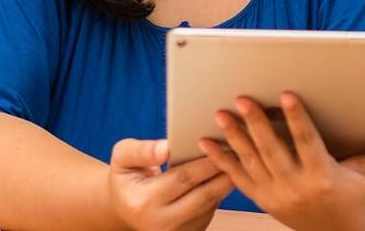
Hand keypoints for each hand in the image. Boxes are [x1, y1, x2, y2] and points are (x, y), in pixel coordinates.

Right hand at [106, 138, 232, 230]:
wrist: (125, 207)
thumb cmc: (127, 177)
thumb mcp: (122, 157)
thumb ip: (141, 150)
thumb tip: (165, 148)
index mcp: (143, 202)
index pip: (182, 179)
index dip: (206, 161)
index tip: (223, 142)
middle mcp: (160, 223)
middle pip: (203, 195)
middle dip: (224, 172)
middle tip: (241, 149)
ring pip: (210, 205)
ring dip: (227, 183)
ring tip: (240, 159)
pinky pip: (209, 212)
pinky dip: (220, 192)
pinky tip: (228, 173)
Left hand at [199, 93, 364, 230]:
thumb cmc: (361, 194)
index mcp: (324, 177)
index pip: (308, 143)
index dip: (297, 119)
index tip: (287, 94)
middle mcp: (297, 188)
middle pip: (273, 152)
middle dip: (256, 124)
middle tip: (242, 98)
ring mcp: (277, 196)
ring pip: (251, 163)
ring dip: (234, 138)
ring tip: (220, 113)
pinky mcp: (263, 200)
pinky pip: (238, 179)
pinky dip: (221, 160)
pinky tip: (207, 142)